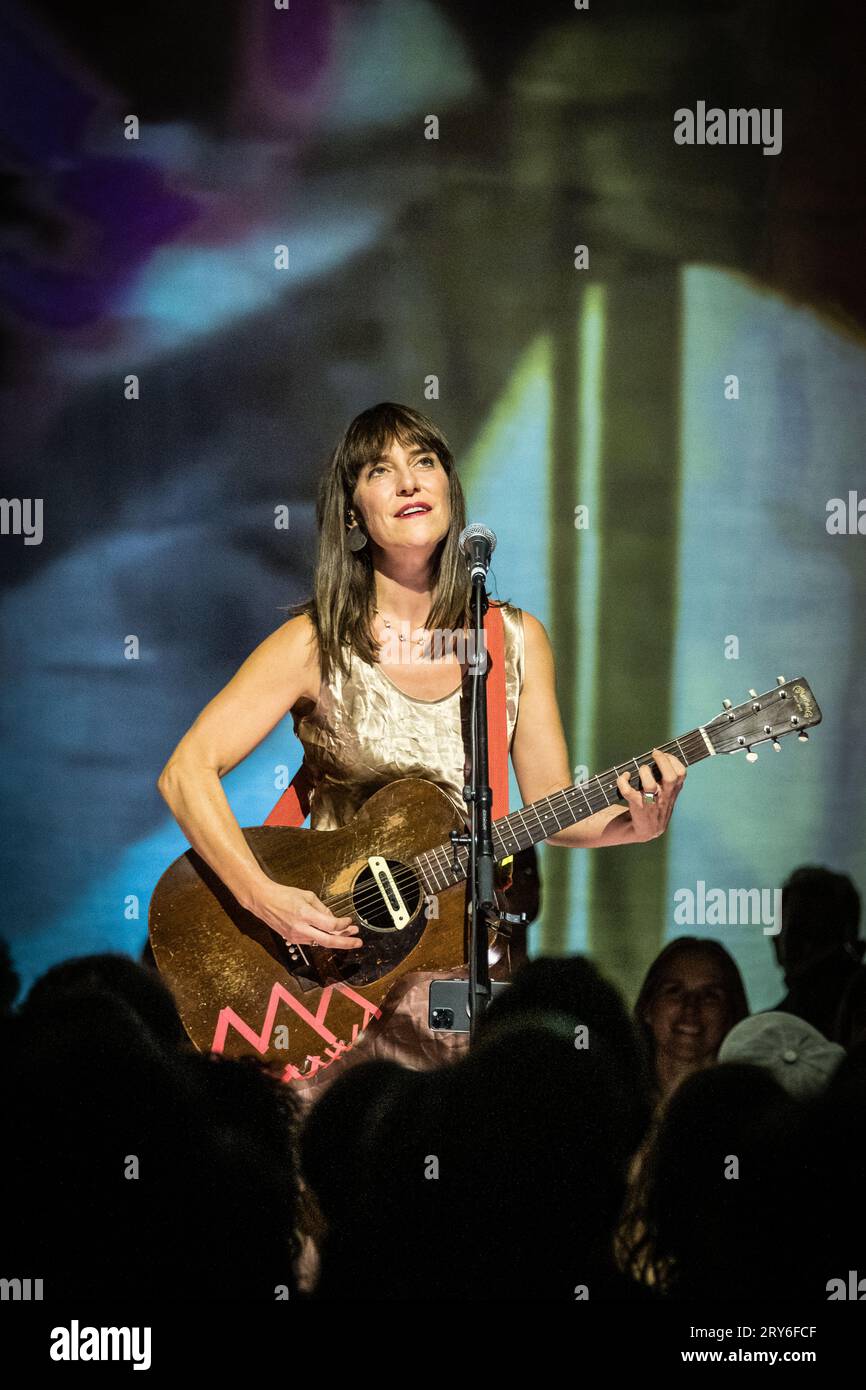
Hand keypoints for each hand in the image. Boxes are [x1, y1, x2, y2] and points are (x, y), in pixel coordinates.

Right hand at [243, 880, 361, 949]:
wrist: (263, 901)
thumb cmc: (283, 895)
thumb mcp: (307, 896)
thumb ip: (322, 908)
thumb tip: (333, 919)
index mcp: (305, 914)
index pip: (330, 925)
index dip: (343, 925)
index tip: (349, 921)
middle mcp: (300, 928)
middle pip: (328, 941)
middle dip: (346, 943)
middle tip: (358, 942)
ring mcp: (296, 936)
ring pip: (321, 942)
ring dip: (336, 938)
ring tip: (347, 933)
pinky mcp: (293, 939)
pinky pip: (312, 940)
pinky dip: (323, 937)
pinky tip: (330, 933)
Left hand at [615, 747, 685, 842]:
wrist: (647, 829)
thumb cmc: (657, 805)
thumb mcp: (669, 794)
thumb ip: (669, 780)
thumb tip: (661, 756)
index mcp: (673, 791)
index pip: (681, 774)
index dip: (673, 760)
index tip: (664, 754)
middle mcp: (664, 796)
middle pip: (670, 777)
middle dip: (662, 761)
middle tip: (654, 753)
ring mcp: (651, 802)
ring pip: (649, 785)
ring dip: (644, 772)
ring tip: (641, 769)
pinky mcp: (636, 806)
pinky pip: (627, 791)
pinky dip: (623, 781)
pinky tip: (625, 776)